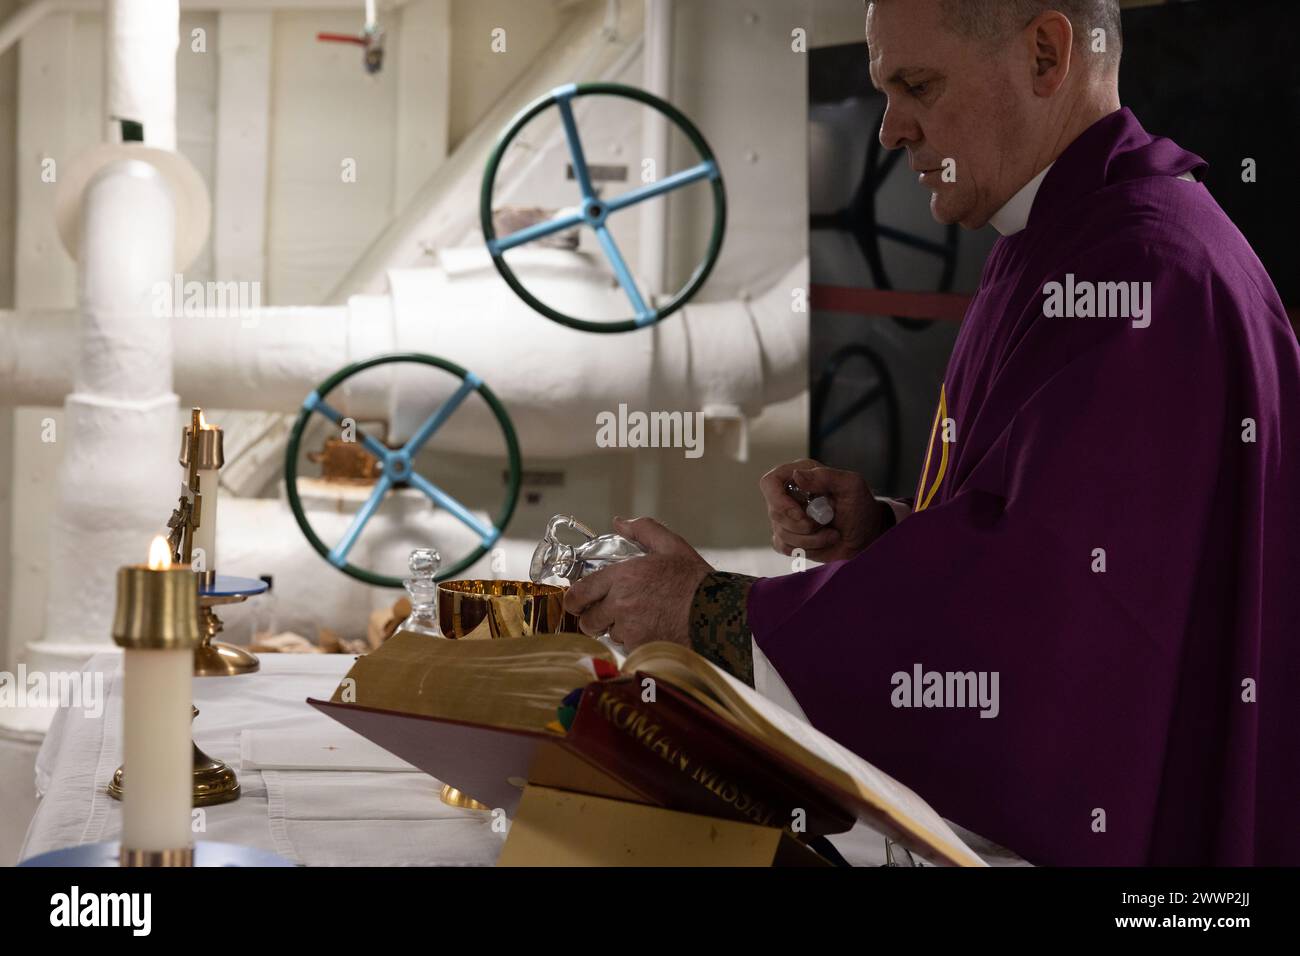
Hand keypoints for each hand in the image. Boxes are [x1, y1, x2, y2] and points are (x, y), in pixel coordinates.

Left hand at [561, 517, 712, 651]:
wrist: (718, 612)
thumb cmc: (695, 579)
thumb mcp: (671, 545)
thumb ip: (643, 530)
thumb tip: (619, 523)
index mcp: (623, 576)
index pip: (579, 593)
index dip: (575, 600)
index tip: (579, 602)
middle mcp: (621, 603)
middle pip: (588, 620)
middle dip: (595, 618)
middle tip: (608, 614)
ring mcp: (630, 628)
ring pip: (610, 634)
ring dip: (618, 630)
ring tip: (640, 619)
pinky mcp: (641, 647)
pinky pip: (627, 647)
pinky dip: (635, 642)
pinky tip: (653, 630)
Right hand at [759, 458, 886, 562]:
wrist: (866, 536)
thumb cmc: (860, 507)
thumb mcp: (851, 485)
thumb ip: (825, 476)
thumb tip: (797, 475)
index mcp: (800, 475)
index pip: (770, 482)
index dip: (778, 500)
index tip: (800, 514)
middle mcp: (789, 495)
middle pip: (774, 512)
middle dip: (803, 525)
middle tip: (826, 523)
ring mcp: (787, 518)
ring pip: (781, 533)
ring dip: (811, 539)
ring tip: (832, 533)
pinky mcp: (789, 539)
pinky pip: (784, 547)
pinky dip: (806, 548)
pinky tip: (823, 541)